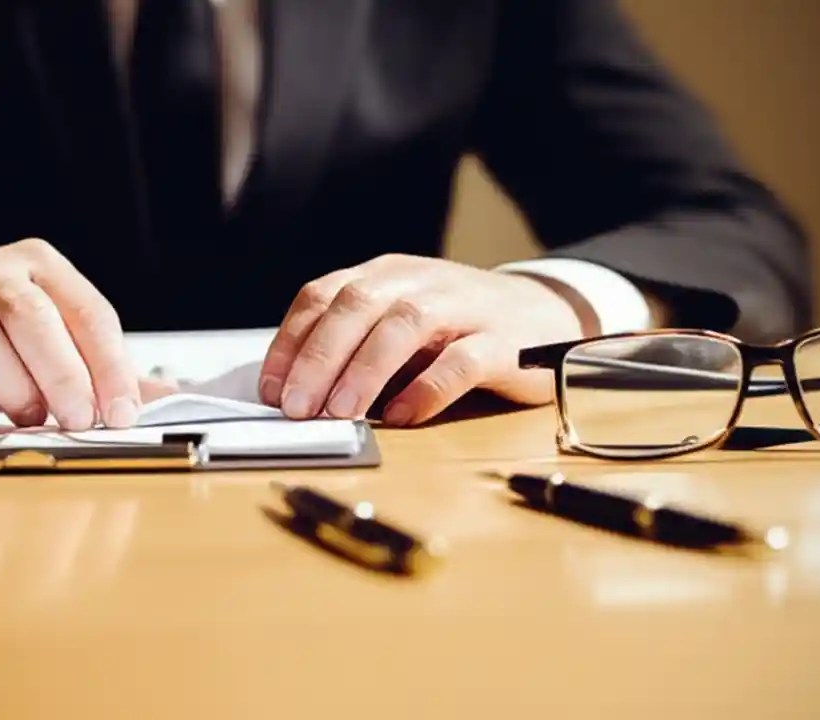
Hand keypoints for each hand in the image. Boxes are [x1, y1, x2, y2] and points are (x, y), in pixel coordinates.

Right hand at [0, 238, 144, 432]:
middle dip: (63, 374)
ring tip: (27, 418)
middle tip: (79, 420)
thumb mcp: (54, 338)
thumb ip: (103, 365)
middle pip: (31, 317)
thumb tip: (168, 394)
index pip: (88, 312)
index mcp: (41, 267)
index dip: (110, 366)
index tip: (122, 413)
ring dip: (7, 382)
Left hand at [257, 254, 589, 425]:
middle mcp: (420, 283)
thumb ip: (354, 345)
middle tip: (298, 406)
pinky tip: (401, 416)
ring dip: (365, 370)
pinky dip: (426, 389)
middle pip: (358, 306)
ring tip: (342, 412)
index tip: (271, 387)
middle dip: (320, 356)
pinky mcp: (502, 342)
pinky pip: (461, 362)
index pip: (324, 296)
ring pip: (404, 326)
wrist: (548, 313)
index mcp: (386, 275)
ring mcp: (463, 309)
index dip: (292, 341)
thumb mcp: (400, 322)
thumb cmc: (459, 327)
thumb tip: (296, 391)